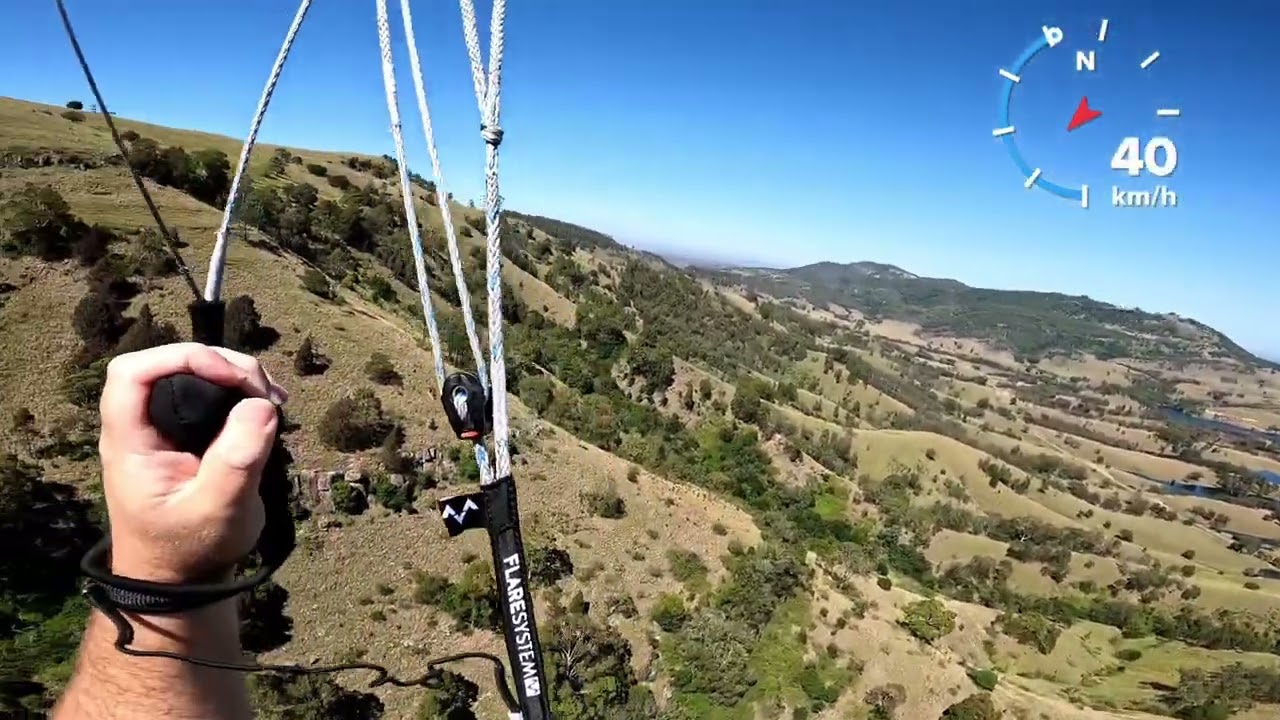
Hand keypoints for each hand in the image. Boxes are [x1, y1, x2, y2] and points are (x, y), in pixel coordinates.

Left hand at [98, 343, 288, 583]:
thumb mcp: (218, 511)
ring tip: (274, 400)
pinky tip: (270, 408)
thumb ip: (237, 460)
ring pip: (195, 375)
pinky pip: (212, 395)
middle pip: (170, 364)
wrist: (181, 579)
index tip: (229, 378)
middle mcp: (143, 428)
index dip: (180, 358)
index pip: (132, 374)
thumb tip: (262, 405)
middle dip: (222, 365)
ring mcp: (165, 429)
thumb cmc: (189, 551)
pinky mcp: (189, 435)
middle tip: (264, 391)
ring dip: (237, 376)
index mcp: (131, 443)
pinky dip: (242, 392)